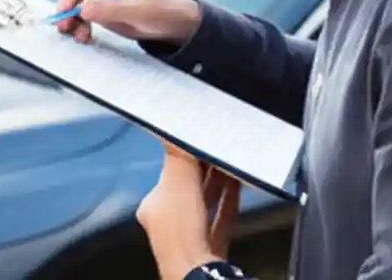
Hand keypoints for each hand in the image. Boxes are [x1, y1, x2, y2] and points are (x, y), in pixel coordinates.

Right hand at [56, 0, 201, 43]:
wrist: (177, 25)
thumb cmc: (165, 11)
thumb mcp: (140, 11)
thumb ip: (112, 9)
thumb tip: (82, 9)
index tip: (65, 10)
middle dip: (67, 6)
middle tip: (63, 27)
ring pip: (76, 1)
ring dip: (72, 18)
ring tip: (80, 36)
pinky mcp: (103, 6)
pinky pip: (82, 13)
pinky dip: (80, 25)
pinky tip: (85, 36)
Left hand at [137, 140, 240, 279]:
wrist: (197, 271)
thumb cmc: (181, 227)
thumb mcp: (177, 180)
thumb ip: (178, 154)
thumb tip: (172, 126)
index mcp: (153, 206)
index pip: (169, 173)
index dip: (184, 156)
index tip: (200, 140)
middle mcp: (167, 222)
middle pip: (188, 188)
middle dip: (204, 169)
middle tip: (220, 148)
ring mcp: (189, 238)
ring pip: (205, 203)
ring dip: (218, 183)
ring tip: (232, 162)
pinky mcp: (210, 249)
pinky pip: (221, 219)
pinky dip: (229, 201)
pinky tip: (238, 186)